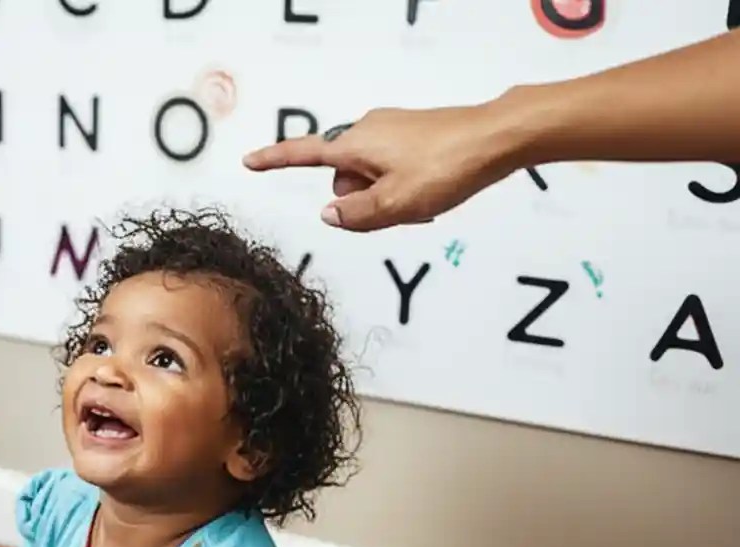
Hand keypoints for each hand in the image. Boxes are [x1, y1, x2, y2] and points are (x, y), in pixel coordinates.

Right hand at [243, 103, 522, 232]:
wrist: (497, 138)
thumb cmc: (447, 166)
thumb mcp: (396, 204)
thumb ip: (356, 214)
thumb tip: (329, 215)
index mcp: (354, 145)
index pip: (303, 155)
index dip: (275, 161)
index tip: (249, 162)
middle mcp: (367, 131)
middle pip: (343, 179)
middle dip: (359, 201)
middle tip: (396, 212)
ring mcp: (391, 131)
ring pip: (369, 177)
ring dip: (384, 196)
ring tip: (420, 204)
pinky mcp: (412, 135)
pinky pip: (390, 169)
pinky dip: (400, 187)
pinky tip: (430, 193)